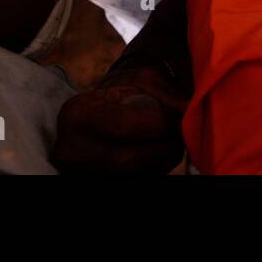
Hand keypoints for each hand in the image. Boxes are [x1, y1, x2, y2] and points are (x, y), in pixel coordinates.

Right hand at [51, 64, 187, 173]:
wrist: (98, 113)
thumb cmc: (121, 92)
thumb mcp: (139, 81)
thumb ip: (164, 94)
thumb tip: (189, 111)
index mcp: (78, 114)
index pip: (122, 125)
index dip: (158, 123)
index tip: (179, 116)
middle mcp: (73, 149)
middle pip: (128, 158)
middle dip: (164, 146)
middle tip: (183, 132)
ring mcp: (84, 171)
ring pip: (135, 174)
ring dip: (163, 159)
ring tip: (175, 139)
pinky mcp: (99, 181)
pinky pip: (137, 179)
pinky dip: (156, 167)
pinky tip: (162, 151)